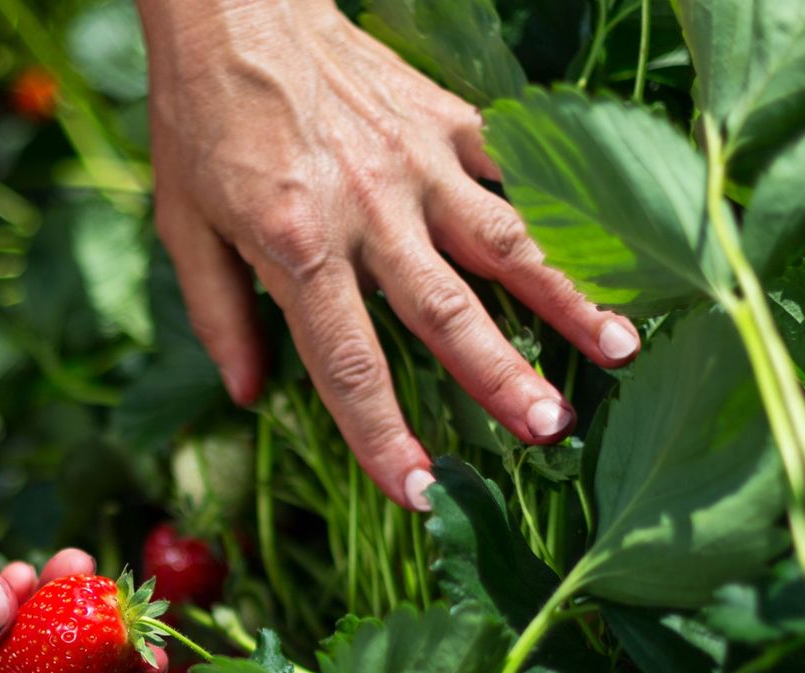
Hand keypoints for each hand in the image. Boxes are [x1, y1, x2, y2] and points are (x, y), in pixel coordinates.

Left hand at [139, 0, 640, 508]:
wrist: (235, 9)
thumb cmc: (202, 123)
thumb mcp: (184, 227)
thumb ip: (219, 315)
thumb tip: (247, 395)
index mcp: (296, 247)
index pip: (348, 364)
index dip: (384, 435)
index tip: (422, 492)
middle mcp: (367, 209)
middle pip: (444, 313)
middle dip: (500, 378)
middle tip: (551, 430)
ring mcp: (415, 160)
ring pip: (502, 240)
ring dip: (564, 296)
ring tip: (621, 347)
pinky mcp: (444, 117)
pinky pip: (511, 166)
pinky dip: (558, 208)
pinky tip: (611, 248)